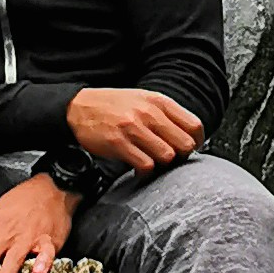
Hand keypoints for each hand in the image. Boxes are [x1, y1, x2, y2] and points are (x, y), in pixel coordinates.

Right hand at [65, 85, 202, 174]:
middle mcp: (148, 113)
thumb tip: (189, 136)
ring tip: (152, 163)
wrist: (78, 107)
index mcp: (158, 101)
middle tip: (169, 159)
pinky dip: (145, 172)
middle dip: (180, 157)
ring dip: (162, 165)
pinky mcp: (118, 143)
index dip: (196, 142)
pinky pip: (145, 165)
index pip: (194, 126)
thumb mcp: (142, 100)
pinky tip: (138, 168)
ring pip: (167, 157)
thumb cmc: (112, 106)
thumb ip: (165, 114)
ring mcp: (133, 128)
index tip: (188, 149)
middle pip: (184, 144)